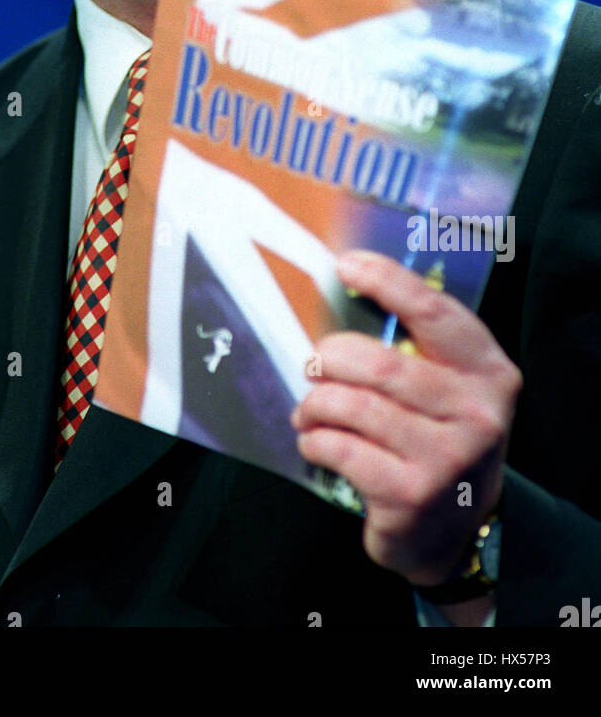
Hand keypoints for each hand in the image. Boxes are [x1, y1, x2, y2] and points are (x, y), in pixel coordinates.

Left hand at [290, 249, 521, 586]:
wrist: (453, 531)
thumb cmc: (438, 440)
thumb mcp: (449, 391)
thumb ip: (418, 347)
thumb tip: (349, 289)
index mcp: (489, 373)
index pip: (434, 312)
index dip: (386, 282)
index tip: (347, 266)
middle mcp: (477, 414)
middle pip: (381, 364)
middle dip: (331, 358)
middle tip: (313, 364)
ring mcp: (447, 459)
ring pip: (355, 406)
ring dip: (316, 403)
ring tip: (309, 409)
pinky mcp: (411, 495)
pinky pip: (341, 448)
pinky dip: (315, 439)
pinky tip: (315, 440)